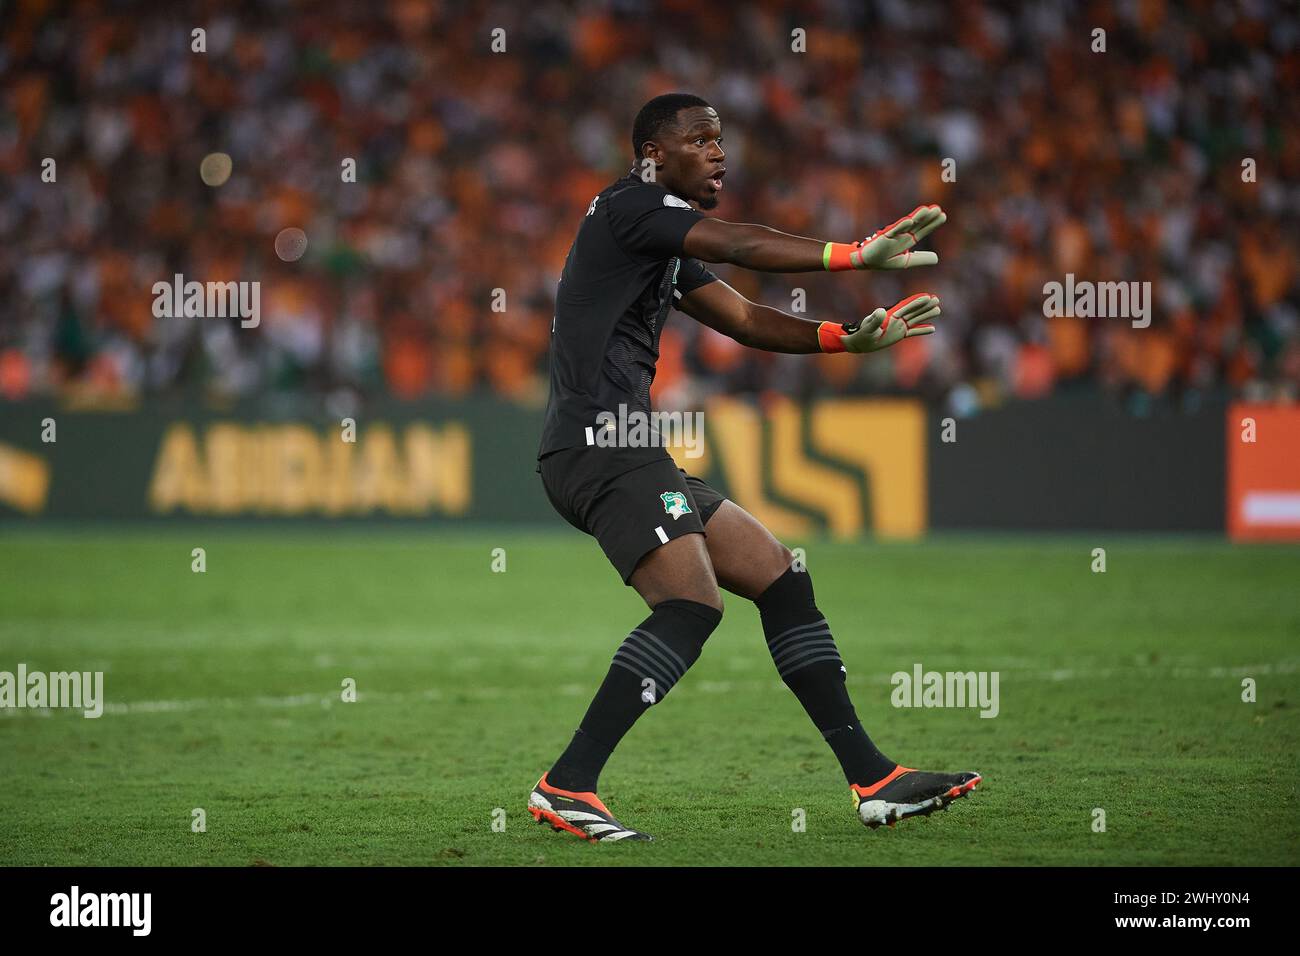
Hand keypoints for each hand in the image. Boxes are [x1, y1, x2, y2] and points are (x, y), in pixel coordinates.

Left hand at [818, 293, 940, 352]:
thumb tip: (880, 311)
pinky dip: (922, 330)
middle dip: (925, 306)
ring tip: (938, 310)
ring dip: (926, 315)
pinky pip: (913, 332)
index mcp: (891, 316)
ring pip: (915, 319)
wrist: (858, 343)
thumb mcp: (868, 327)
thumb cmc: (861, 334)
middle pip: (913, 311)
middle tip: (937, 299)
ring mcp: (898, 327)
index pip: (906, 307)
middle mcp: (896, 320)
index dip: (916, 302)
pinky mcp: (898, 335)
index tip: (927, 296)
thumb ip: (874, 319)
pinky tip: (932, 329)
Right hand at [825, 204, 946, 269]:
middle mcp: (902, 235)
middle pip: (917, 225)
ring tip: (927, 210)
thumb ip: (920, 259)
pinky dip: (901, 226)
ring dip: (916, 217)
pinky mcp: (883, 237)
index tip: (943, 215)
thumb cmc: (883, 260)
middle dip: (927, 218)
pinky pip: (893, 231)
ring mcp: (893, 235)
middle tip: (938, 209)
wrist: (864, 261)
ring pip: (907, 224)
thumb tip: (937, 259)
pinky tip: (909, 221)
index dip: (932, 224)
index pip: (922, 230)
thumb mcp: (905, 261)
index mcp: (907, 240)